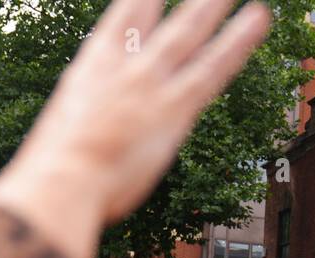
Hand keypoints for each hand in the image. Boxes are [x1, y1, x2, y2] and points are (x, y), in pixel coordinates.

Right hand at [0, 0, 270, 257]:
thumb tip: (92, 135)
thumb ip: (89, 122)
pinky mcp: (175, 110)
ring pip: (190, 33)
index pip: (123, 18)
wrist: (62, 182)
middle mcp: (124, 66)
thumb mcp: (65, 133)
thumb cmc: (56, 173)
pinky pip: (214, 69)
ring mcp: (151, 85)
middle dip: (189, 0)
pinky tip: (258, 19)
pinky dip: (238, 43)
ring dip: (215, 4)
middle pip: (159, 18)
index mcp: (92, 67)